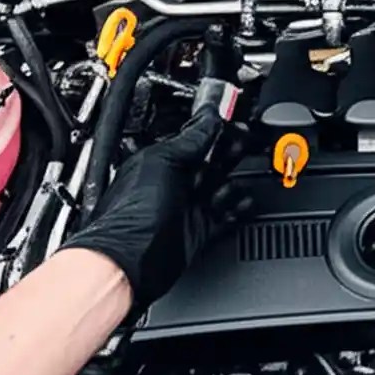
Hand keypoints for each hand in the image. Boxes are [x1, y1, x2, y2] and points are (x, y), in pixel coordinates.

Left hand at [62, 106, 251, 307]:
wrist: (132, 258)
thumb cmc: (134, 211)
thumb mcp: (164, 161)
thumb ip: (191, 139)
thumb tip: (209, 116)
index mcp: (160, 161)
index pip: (194, 139)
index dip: (215, 132)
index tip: (233, 126)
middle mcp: (173, 183)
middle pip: (210, 162)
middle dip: (228, 155)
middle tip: (242, 147)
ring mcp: (186, 207)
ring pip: (220, 188)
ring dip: (231, 186)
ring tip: (231, 186)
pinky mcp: (197, 230)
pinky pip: (225, 216)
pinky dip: (236, 210)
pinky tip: (241, 205)